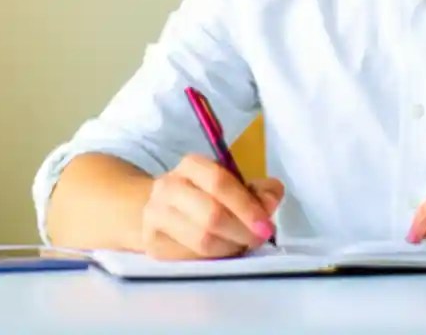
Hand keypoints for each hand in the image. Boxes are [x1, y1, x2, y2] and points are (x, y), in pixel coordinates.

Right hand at [141, 153, 283, 259]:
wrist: (160, 208)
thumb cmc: (204, 195)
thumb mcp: (231, 184)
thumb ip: (258, 190)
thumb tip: (272, 199)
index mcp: (191, 165)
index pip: (219, 182)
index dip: (246, 206)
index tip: (266, 225)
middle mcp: (168, 187)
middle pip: (211, 215)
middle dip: (242, 232)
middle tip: (257, 240)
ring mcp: (156, 216)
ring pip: (202, 241)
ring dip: (230, 248)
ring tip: (241, 246)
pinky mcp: (153, 244)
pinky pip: (191, 259)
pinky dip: (214, 260)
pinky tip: (222, 254)